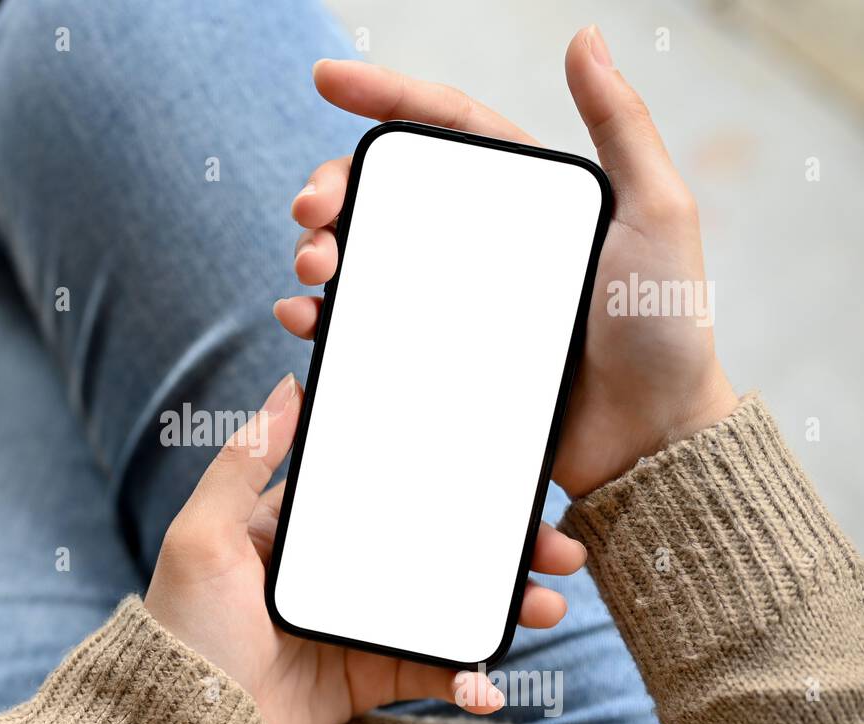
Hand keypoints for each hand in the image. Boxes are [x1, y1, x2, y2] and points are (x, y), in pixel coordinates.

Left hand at [144, 373, 587, 723]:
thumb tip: (288, 387)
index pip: (382, 488)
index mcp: (301, 526)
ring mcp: (357, 623)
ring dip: (501, 605)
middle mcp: (337, 568)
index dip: (444, 476)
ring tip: (548, 606)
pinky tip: (491, 687)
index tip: (504, 470)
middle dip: (499, 545)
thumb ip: (242, 465)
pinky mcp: (367, 677)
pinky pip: (430, 670)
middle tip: (558, 547)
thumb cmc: (183, 627)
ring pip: (445, 603)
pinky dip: (467, 676)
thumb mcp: (201, 537)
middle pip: (432, 544)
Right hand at [276, 26, 739, 497]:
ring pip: (362, 254)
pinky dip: (322, 315)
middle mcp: (476, 241)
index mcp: (519, 196)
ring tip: (312, 265)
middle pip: (383, 192)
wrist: (647, 438)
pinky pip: (363, 326)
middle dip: (330, 187)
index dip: (383, 96)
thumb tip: (586, 38)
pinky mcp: (433, 355)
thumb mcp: (655, 213)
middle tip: (309, 211)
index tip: (329, 80)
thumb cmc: (663, 326)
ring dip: (319, 248)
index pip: (441, 127)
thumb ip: (623, 128)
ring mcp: (450, 300)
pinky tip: (305, 316)